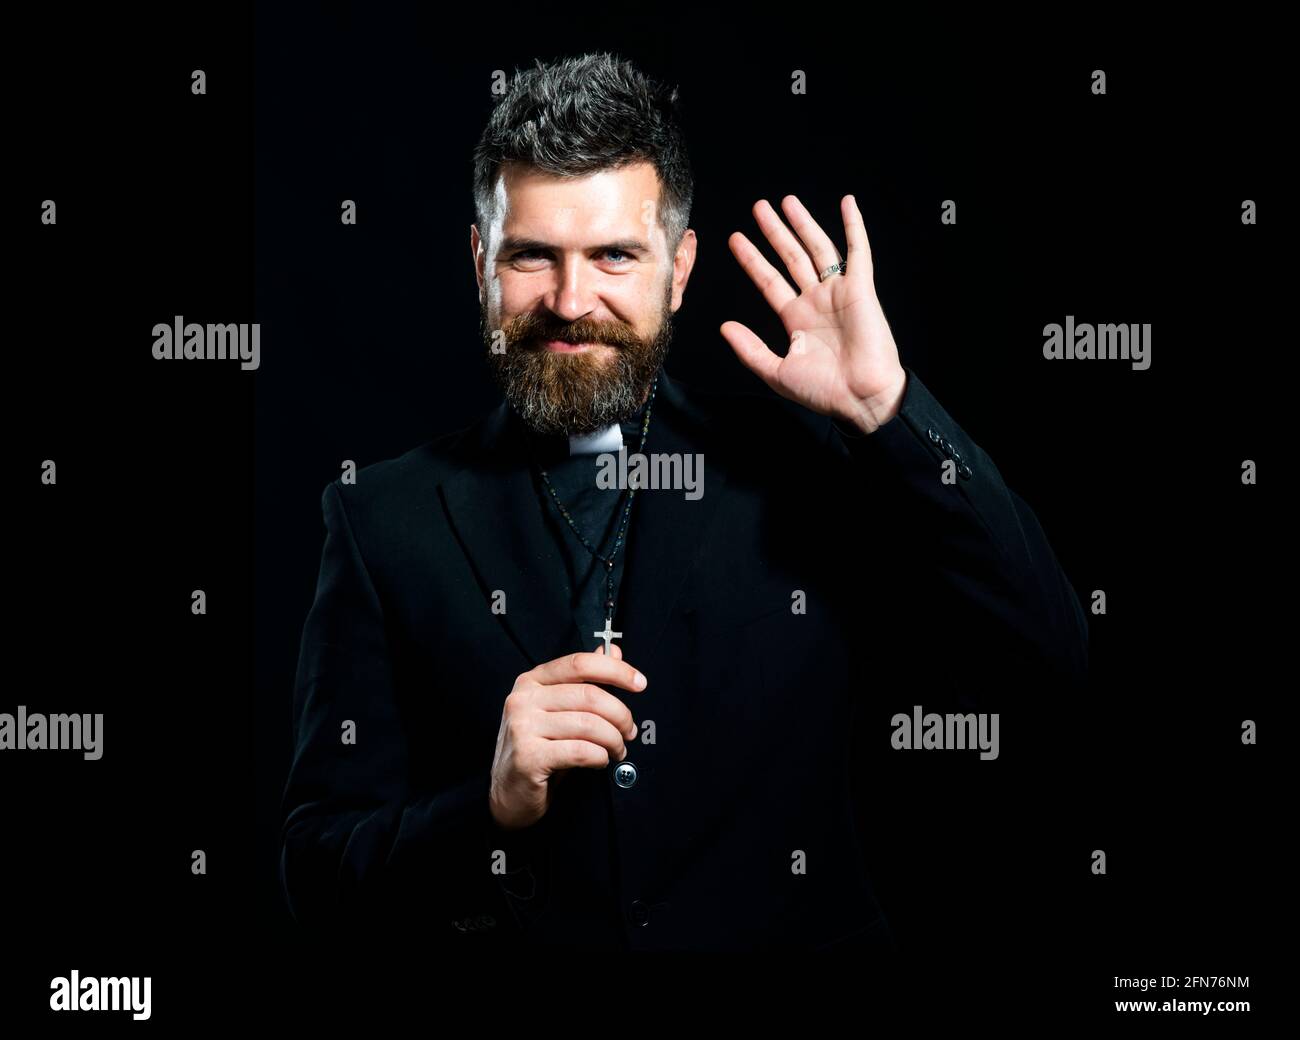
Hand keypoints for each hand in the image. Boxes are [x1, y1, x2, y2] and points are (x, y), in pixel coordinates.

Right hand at [489, 643, 646, 829]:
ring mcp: (522, 728)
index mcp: (531, 681)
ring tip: (617, 750)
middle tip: (629, 731)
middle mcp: (523, 700)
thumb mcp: (559, 712)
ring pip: (589, 725)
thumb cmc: (537, 751)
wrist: (508, 794)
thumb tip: (612, 652)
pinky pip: (581, 751)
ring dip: (613, 740)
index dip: (616, 670)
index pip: (579, 663)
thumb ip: (584, 682)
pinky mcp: (528, 757)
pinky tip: (599, 761)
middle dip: (621, 715)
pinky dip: (599, 757)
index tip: (639, 683)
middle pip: (589, 696)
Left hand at [722, 194, 906, 433]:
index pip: (769, 281)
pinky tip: (848, 203)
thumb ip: (750, 349)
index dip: (752, 259)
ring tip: (786, 201)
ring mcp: (839, 292)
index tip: (736, 239)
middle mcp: (816, 301)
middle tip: (758, 208)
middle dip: (774, 232)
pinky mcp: (861, 289)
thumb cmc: (823, 391)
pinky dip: (854, 226)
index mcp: (797, 319)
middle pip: (791, 257)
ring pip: (818, 248)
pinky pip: (859, 252)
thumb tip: (724, 327)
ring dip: (803, 223)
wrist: (859, 397)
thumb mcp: (776, 371)